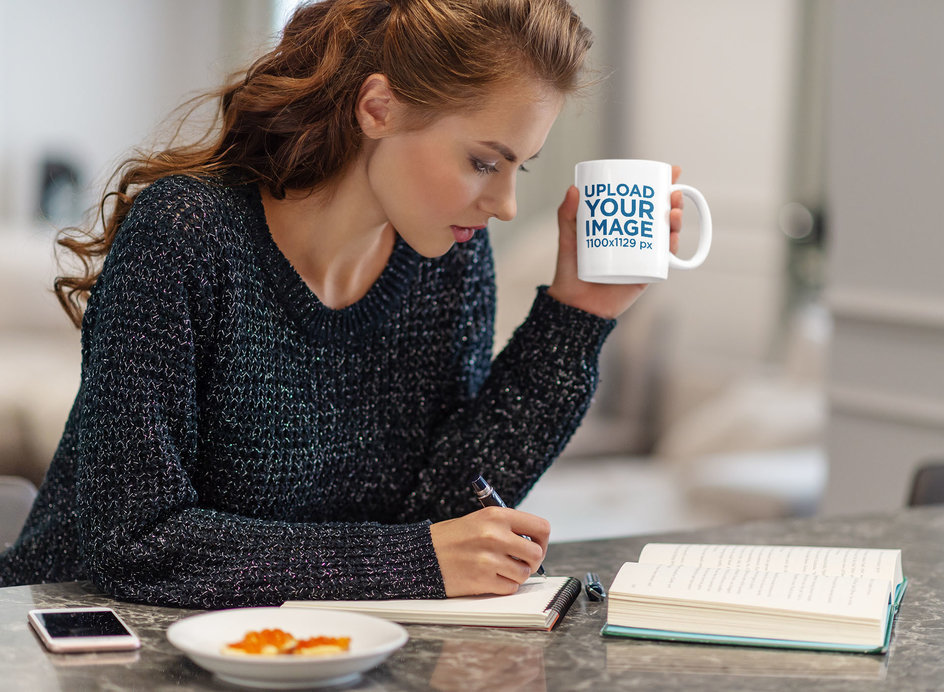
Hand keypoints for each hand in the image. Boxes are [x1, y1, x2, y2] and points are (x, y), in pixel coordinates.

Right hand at [429, 506, 549, 596]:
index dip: (542, 540)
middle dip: (531, 561)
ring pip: (524, 573)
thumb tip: (534, 542)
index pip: (540, 527)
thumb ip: (507, 527)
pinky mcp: (483, 580)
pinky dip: (504, 585)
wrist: (421, 555)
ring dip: (516, 574)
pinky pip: (510, 587)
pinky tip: (490, 577)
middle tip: (520, 562)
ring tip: (500, 569)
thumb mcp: (479, 519)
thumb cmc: (451, 538)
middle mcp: (495, 535)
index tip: (535, 545)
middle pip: (536, 554)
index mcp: (496, 516)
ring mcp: (489, 559)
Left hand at [546, 165, 682, 318]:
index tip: (673, 171)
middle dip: (674, 201)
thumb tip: (573, 189)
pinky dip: (672, 248)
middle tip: (674, 192)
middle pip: (662, 214)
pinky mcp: (646, 273)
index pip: (645, 200)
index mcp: (622, 224)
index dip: (661, 185)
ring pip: (667, 235)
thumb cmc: (571, 270)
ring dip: (677, 222)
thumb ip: (567, 215)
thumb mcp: (567, 238)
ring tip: (673, 213)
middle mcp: (636, 237)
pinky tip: (672, 238)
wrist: (574, 304)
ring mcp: (643, 255)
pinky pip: (664, 260)